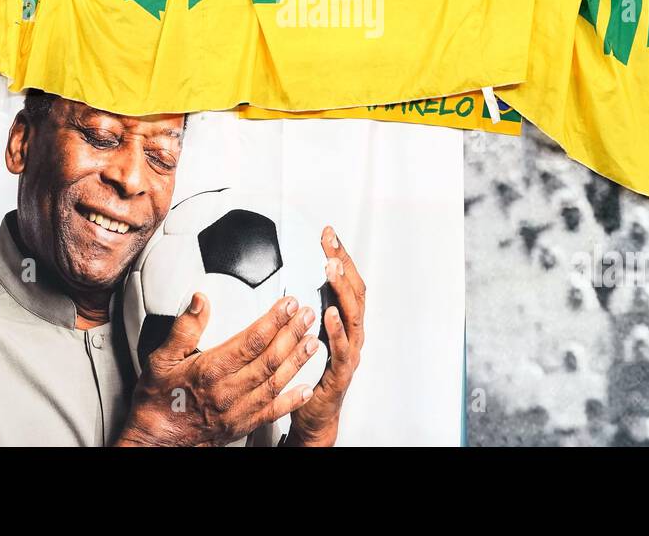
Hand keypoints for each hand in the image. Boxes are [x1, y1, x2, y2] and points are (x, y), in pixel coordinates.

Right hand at [116, 294, 318, 446]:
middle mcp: (228, 392)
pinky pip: (272, 412)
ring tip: (313, 341)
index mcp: (210, 371)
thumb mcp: (160, 359)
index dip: (274, 321)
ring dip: (297, 361)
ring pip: (275, 383)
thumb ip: (183, 329)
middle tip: (308, 315)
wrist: (156, 439)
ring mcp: (238, 411)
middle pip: (269, 359)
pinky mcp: (242, 426)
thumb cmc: (158, 399)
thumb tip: (200, 301)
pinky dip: (292, 401)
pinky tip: (306, 389)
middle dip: (292, 334)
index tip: (288, 304)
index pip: (251, 341)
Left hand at [286, 227, 365, 446]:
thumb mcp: (309, 333)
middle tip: (331, 244)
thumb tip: (293, 279)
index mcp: (345, 322)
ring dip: (342, 290)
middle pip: (355, 292)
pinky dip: (337, 330)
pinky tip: (329, 313)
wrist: (315, 415)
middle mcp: (353, 333)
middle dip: (344, 264)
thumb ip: (308, 309)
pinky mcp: (342, 372)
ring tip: (331, 268)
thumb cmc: (312, 373)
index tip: (328, 234)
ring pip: (353, 316)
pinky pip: (342, 348)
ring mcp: (351, 352)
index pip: (347, 282)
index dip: (340, 256)